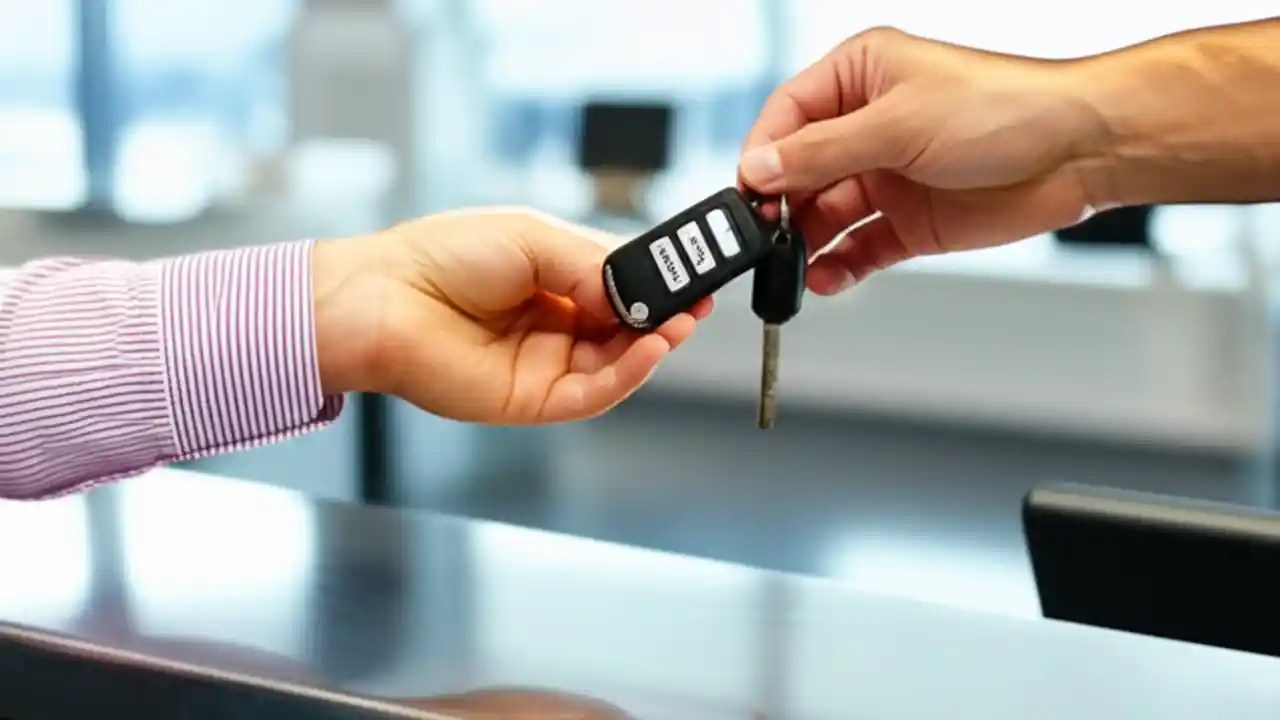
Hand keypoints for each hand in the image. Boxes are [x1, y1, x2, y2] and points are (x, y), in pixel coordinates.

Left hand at [311, 208, 710, 423]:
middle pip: (627, 329)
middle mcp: (555, 326)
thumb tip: (642, 287)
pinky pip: (594, 394)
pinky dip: (628, 373)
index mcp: (554, 282)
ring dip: (653, 345)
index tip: (693, 278)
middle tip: (697, 302)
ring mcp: (546, 365)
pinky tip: (649, 347)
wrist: (384, 299)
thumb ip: (594, 263)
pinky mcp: (534, 400)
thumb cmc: (443, 257)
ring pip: (617, 364)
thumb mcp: (533, 238)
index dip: (658, 287)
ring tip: (679, 322)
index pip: (623, 289)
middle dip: (665, 316)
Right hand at [738, 27, 1111, 292]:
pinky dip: (837, 266)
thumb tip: (761, 169)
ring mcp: (887, 176)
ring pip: (823, 215)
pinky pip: (857, 248)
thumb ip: (821, 152)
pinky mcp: (908, 222)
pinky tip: (824, 278)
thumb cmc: (1006, 106)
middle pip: (798, 171)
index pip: (787, 116)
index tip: (747, 194)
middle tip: (763, 239)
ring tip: (789, 267)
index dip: (763, 155)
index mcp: (859, 77)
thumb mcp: (898, 123)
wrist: (1079, 151)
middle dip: (779, 206)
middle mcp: (867, 126)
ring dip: (803, 242)